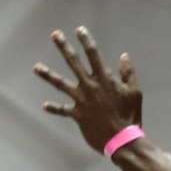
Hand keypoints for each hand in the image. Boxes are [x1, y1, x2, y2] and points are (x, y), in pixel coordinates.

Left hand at [34, 26, 142, 152]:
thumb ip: (128, 74)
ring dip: (48, 75)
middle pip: (74, 62)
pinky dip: (54, 108)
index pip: (93, 55)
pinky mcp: (77, 115)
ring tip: (36, 67)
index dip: (86, 41)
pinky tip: (45, 106)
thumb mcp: (135, 93)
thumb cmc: (131, 116)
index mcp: (105, 79)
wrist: (122, 140)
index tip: (79, 30)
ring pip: (61, 84)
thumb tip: (123, 56)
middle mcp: (90, 86)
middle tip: (55, 35)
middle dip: (64, 47)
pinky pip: (63, 111)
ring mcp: (81, 100)